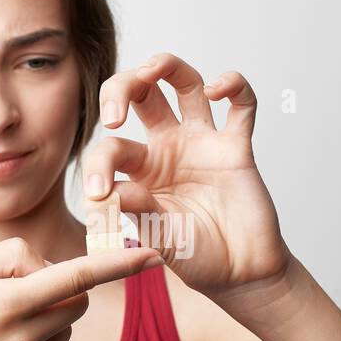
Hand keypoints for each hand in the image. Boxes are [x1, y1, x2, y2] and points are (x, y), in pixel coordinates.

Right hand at [0, 238, 161, 340]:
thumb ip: (13, 254)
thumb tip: (53, 269)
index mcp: (4, 303)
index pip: (77, 278)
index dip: (119, 265)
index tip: (152, 256)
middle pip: (76, 305)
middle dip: (62, 291)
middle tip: (16, 292)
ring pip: (64, 333)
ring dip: (46, 321)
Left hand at [82, 52, 293, 303]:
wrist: (240, 274)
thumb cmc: (197, 258)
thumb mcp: (160, 240)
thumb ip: (139, 214)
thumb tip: (112, 192)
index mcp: (140, 170)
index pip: (111, 148)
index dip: (99, 165)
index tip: (99, 192)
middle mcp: (168, 148)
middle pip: (140, 95)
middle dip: (119, 90)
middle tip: (113, 114)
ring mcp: (203, 142)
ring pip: (184, 84)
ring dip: (167, 66)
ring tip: (153, 68)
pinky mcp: (237, 147)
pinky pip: (241, 104)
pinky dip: (234, 86)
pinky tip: (217, 89)